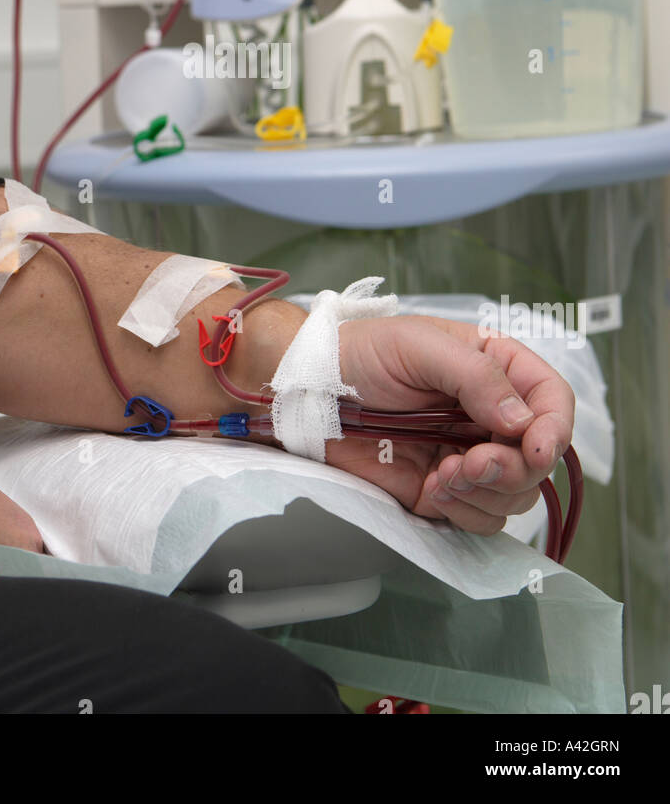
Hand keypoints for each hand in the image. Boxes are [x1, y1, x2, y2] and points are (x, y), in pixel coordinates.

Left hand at [332, 315, 574, 535]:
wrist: (309, 392)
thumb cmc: (361, 354)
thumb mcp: (420, 346)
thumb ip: (477, 376)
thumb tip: (524, 422)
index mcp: (495, 369)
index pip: (553, 401)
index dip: (555, 429)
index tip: (536, 449)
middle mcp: (491, 416)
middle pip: (540, 459)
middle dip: (513, 469)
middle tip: (471, 463)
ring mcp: (470, 456)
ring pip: (516, 495)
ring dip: (486, 492)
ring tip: (442, 472)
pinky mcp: (444, 491)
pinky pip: (480, 518)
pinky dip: (463, 510)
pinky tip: (431, 486)